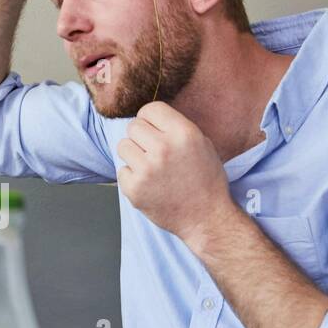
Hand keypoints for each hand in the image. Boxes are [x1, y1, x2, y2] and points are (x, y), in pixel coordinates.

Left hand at [116, 102, 236, 251]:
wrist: (206, 218)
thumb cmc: (206, 180)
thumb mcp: (202, 144)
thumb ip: (176, 128)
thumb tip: (149, 117)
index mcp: (183, 133)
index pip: (150, 109)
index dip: (150, 119)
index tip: (154, 130)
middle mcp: (163, 148)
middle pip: (133, 126)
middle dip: (141, 137)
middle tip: (153, 152)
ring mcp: (146, 170)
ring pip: (123, 146)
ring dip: (134, 156)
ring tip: (151, 168)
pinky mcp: (134, 189)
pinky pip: (121, 170)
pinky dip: (132, 177)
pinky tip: (149, 185)